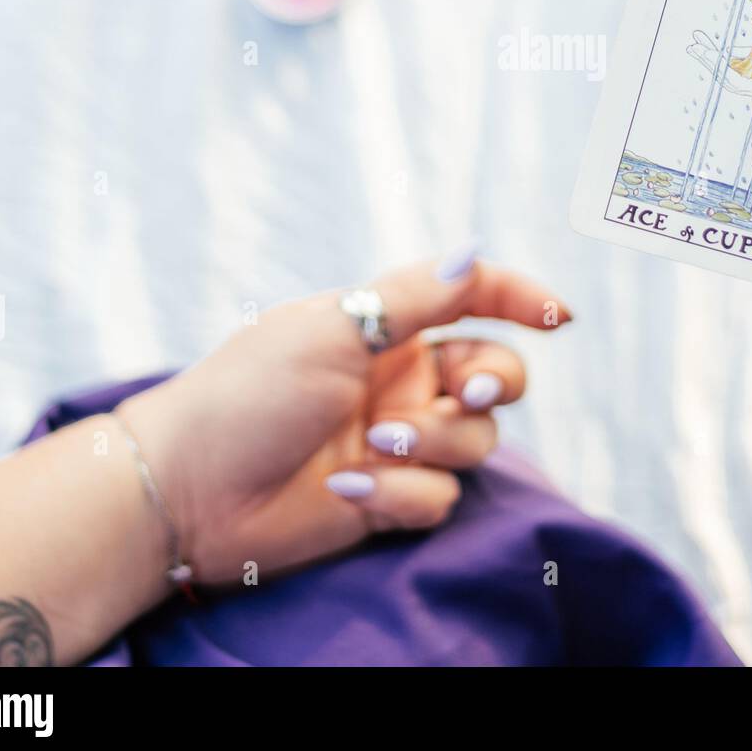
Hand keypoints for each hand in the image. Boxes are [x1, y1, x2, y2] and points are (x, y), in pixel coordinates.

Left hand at [117, 256, 569, 584]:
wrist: (191, 488)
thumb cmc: (251, 391)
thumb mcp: (334, 327)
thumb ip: (415, 297)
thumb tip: (475, 252)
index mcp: (388, 328)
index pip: (473, 300)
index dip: (522, 299)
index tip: (560, 314)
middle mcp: (403, 380)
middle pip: (496, 374)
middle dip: (495, 382)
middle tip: (464, 389)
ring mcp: (399, 440)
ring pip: (475, 438)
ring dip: (435, 441)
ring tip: (377, 445)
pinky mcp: (390, 498)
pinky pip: (440, 495)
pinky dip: (404, 493)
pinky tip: (353, 490)